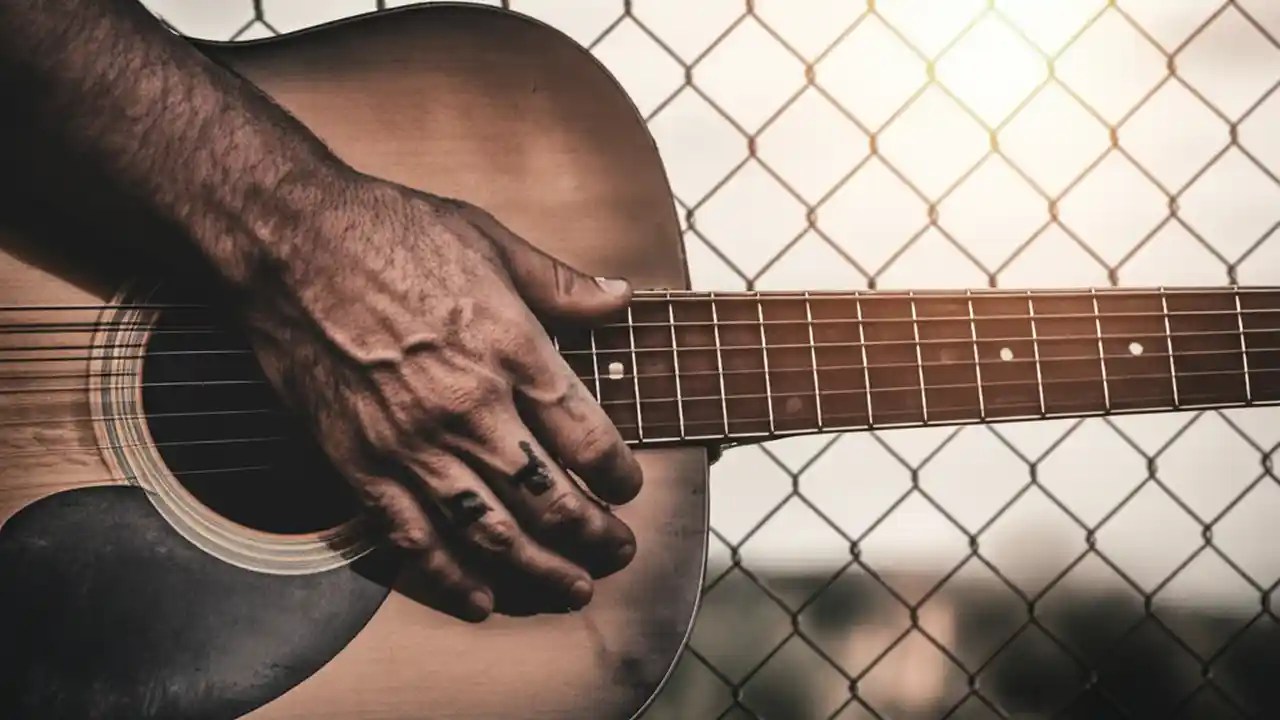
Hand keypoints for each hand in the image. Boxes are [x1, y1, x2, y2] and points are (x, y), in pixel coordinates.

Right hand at [240, 175, 642, 620]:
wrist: (289, 244)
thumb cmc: (390, 232)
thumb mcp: (490, 240)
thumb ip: (560, 283)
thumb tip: (619, 298)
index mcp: (513, 351)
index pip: (588, 439)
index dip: (618, 477)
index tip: (627, 489)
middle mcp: (470, 408)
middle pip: (550, 499)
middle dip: (594, 537)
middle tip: (619, 553)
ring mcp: (413, 444)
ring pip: (491, 534)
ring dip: (539, 572)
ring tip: (573, 589)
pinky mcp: (360, 464)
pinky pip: (413, 540)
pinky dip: (449, 580)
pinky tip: (479, 600)